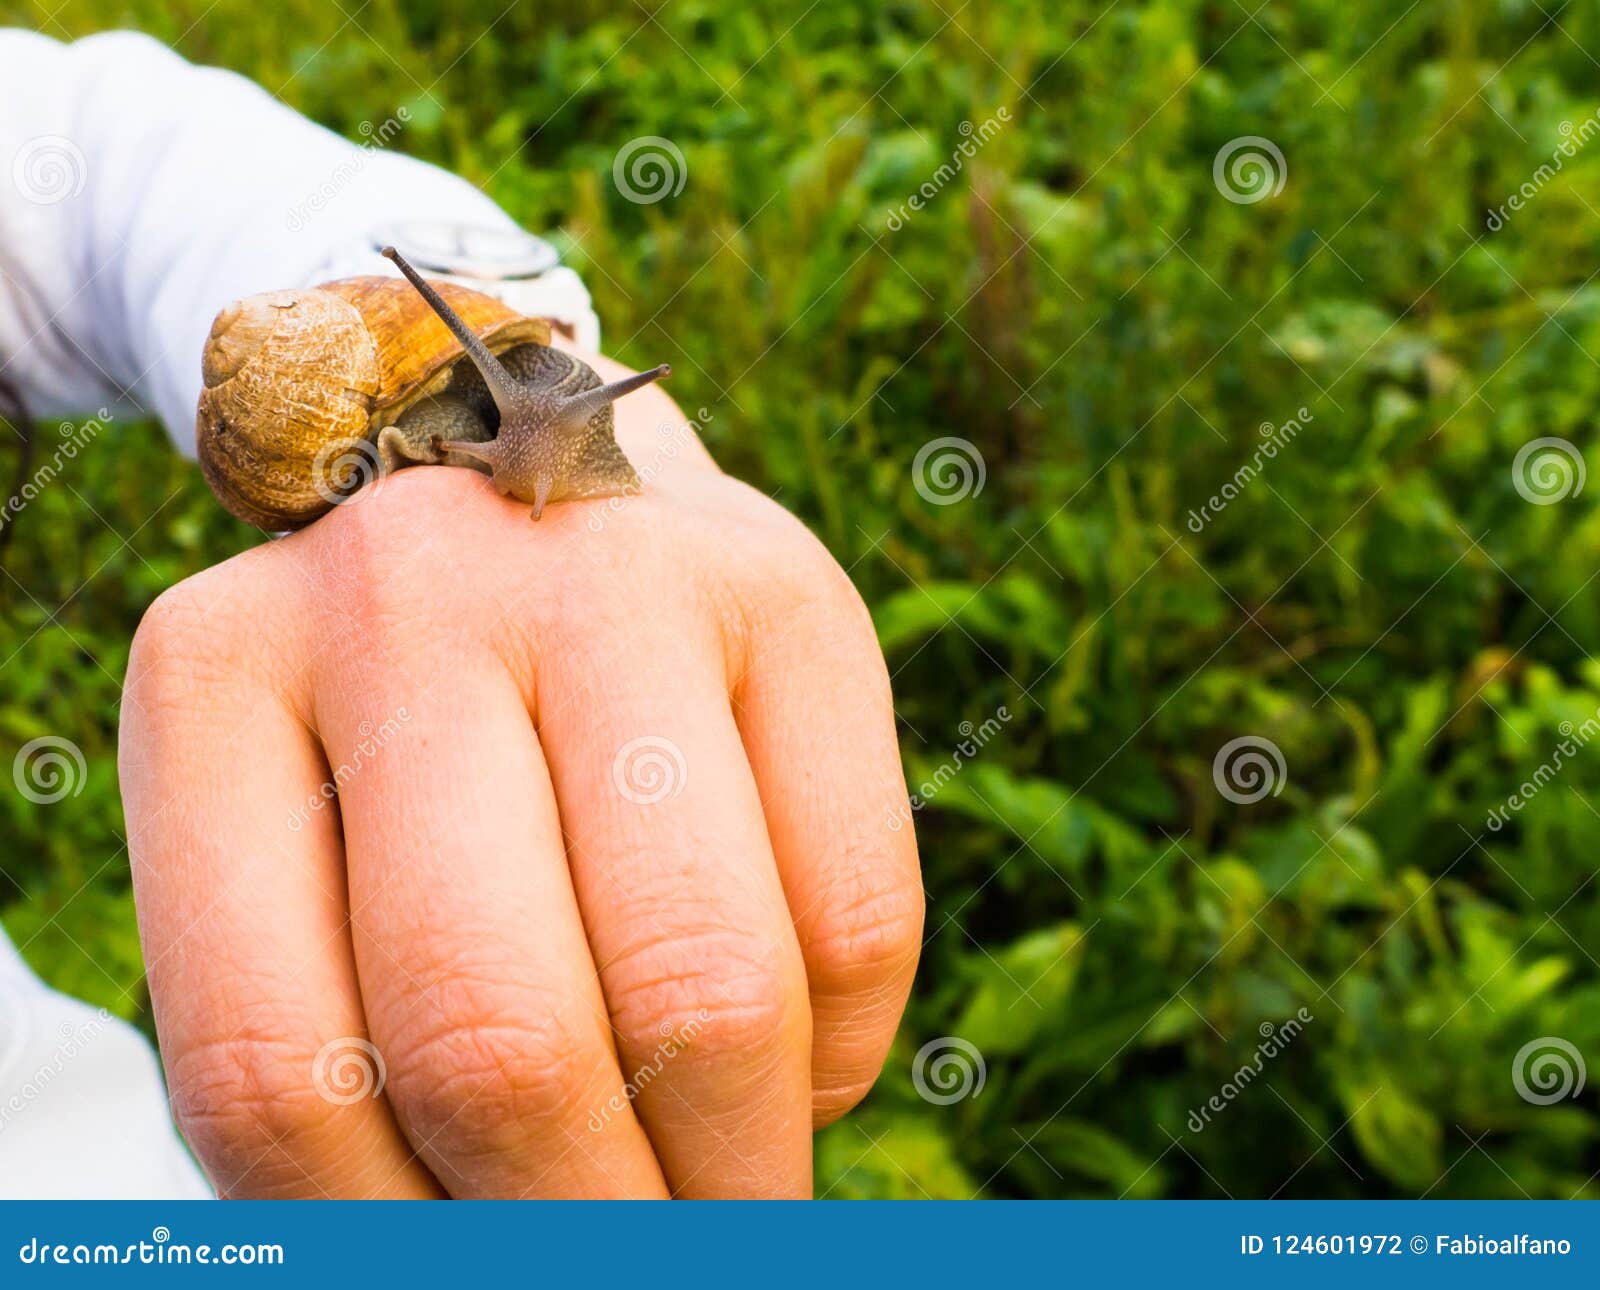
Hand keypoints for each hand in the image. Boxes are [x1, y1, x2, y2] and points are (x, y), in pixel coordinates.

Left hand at [118, 353, 921, 1197]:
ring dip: (734, 1166)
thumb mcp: (307, 836)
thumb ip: (345, 1024)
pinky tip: (793, 1048)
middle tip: (640, 1257)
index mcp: (220, 681)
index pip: (278, 1070)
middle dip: (592, 1224)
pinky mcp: (796, 587)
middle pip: (500, 1037)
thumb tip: (476, 1246)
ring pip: (706, 985)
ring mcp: (619, 576)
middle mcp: (411, 599)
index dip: (394, 1245)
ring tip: (728, 1197)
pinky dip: (841, 1051)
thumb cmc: (407, 720)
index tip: (482, 1271)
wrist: (527, 471)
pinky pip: (859, 912)